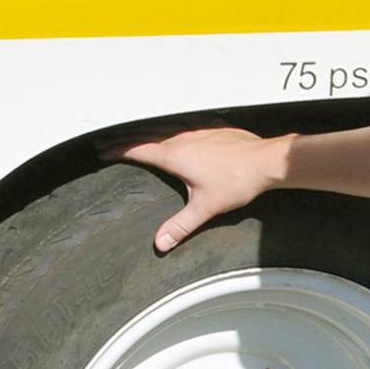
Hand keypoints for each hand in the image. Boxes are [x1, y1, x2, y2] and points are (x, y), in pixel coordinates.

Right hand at [119, 127, 288, 251]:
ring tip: (135, 136)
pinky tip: (173, 134)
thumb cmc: (238, 180)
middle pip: (146, 134)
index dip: (117, 150)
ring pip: (164, 128)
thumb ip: (180, 226)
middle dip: (125, 138)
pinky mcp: (212, 130)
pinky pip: (182, 126)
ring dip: (146, 131)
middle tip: (109, 141)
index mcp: (175, 154)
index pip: (137, 149)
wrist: (267, 160)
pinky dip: (168, 129)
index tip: (103, 150)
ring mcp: (198, 131)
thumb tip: (160, 242)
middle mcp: (183, 138)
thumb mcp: (205, 207)